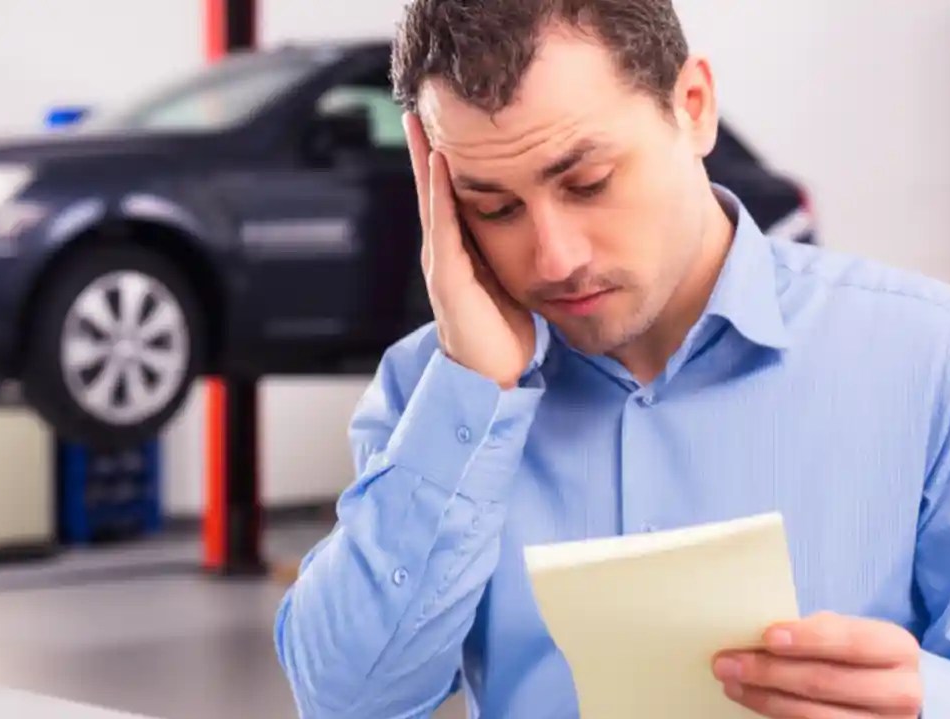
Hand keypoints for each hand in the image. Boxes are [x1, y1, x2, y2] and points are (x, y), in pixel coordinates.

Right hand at [403, 112, 535, 388]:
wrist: (496, 379)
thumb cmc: (505, 334)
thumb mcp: (510, 281)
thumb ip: (509, 253)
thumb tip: (531, 224)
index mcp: (460, 252)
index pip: (449, 196)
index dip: (443, 161)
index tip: (443, 124)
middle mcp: (444, 254)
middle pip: (431, 190)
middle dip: (423, 149)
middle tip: (417, 108)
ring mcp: (442, 264)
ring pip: (430, 201)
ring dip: (424, 161)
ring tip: (420, 125)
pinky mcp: (448, 278)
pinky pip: (443, 227)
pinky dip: (440, 193)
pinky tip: (440, 164)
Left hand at [712, 612, 922, 718]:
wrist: (889, 694)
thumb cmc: (857, 656)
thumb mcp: (848, 634)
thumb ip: (816, 632)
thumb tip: (759, 633)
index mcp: (898, 649)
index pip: (852, 642)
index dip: (809, 639)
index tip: (768, 636)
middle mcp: (900, 692)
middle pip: (827, 681)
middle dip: (770, 670)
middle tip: (727, 661)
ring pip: (814, 715)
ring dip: (765, 697)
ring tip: (731, 683)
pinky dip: (776, 716)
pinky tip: (752, 700)